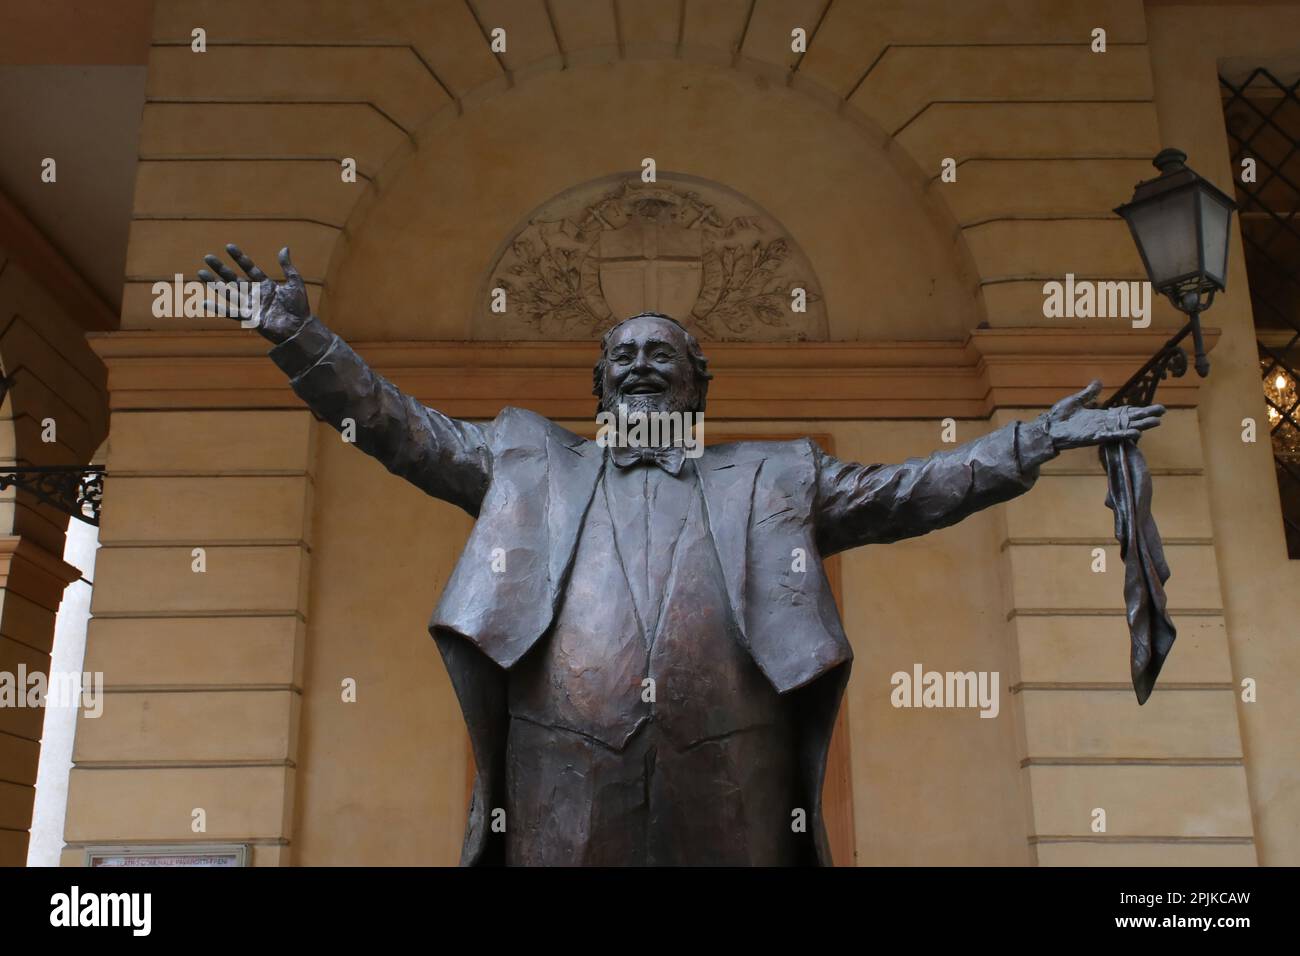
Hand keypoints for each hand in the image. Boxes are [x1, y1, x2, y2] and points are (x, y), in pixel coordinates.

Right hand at [198, 244, 309, 344]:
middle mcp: (255, 294)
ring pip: (229, 292)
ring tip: (200, 273)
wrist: (301, 328)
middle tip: (207, 257)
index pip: (249, 267)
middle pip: (234, 278)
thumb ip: (287, 267)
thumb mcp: (295, 283)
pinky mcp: (250, 317)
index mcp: (265, 285)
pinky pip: (231, 312)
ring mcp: (251, 305)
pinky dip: (218, 308)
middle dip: (221, 268)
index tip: (228, 246)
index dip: (239, 258)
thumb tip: (284, 248)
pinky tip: (204, 303)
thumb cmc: (300, 308)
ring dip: (214, 283)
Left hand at [1043, 379, 1164, 449]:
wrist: (1048, 428)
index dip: (1139, 410)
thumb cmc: (1060, 417)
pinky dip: (1123, 434)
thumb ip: (1088, 393)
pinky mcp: (1094, 437)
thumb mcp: (1076, 401)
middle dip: (1146, 416)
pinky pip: (1112, 436)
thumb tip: (1098, 382)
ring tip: (1156, 422)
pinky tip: (1136, 433)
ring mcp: (1100, 431)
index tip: (1154, 408)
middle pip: (1130, 420)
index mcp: (1101, 415)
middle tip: (1163, 413)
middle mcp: (1104, 424)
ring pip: (1125, 428)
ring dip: (1140, 425)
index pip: (1125, 412)